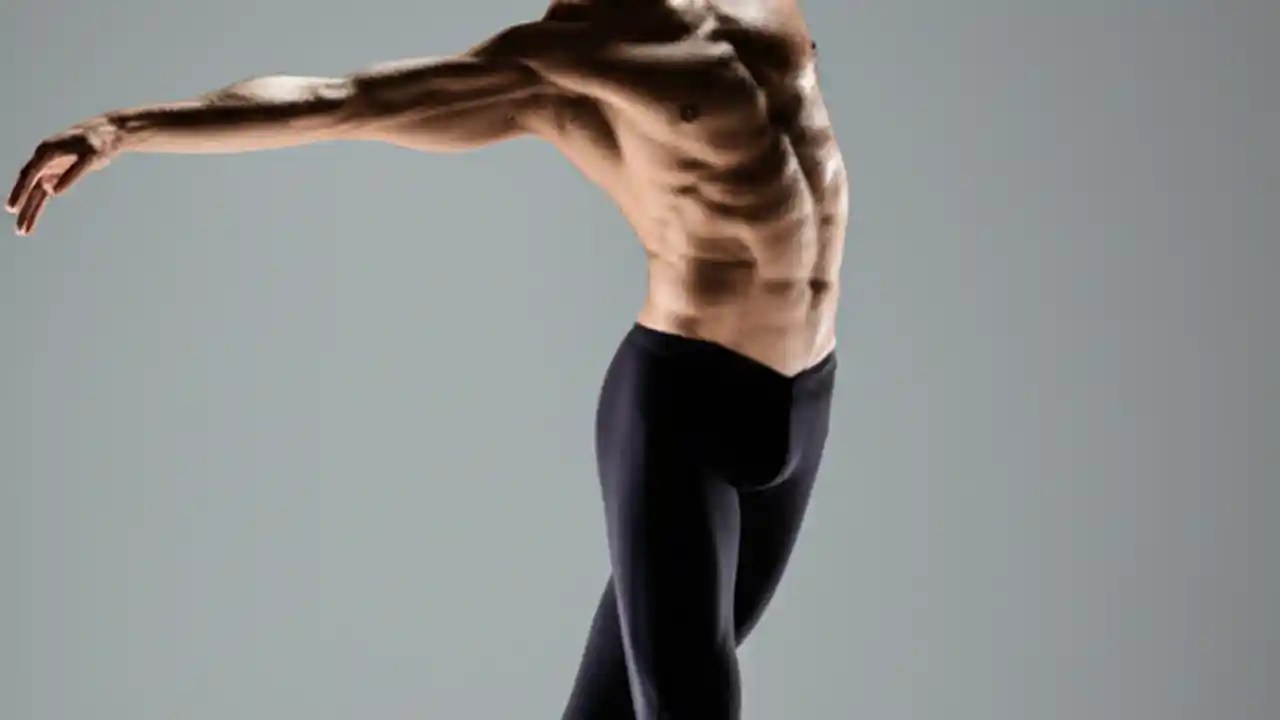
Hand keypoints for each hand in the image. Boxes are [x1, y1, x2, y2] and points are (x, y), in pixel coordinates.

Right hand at [7, 117, 122, 235]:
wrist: (106, 136)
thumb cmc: (97, 144)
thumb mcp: (90, 158)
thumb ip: (73, 174)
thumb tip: (54, 192)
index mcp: (46, 152)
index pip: (29, 174)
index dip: (20, 191)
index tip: (12, 207)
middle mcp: (43, 160)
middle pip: (28, 186)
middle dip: (22, 206)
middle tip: (17, 227)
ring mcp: (49, 169)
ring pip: (35, 193)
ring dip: (29, 211)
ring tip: (22, 232)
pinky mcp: (57, 175)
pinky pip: (45, 193)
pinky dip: (39, 205)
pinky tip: (32, 221)